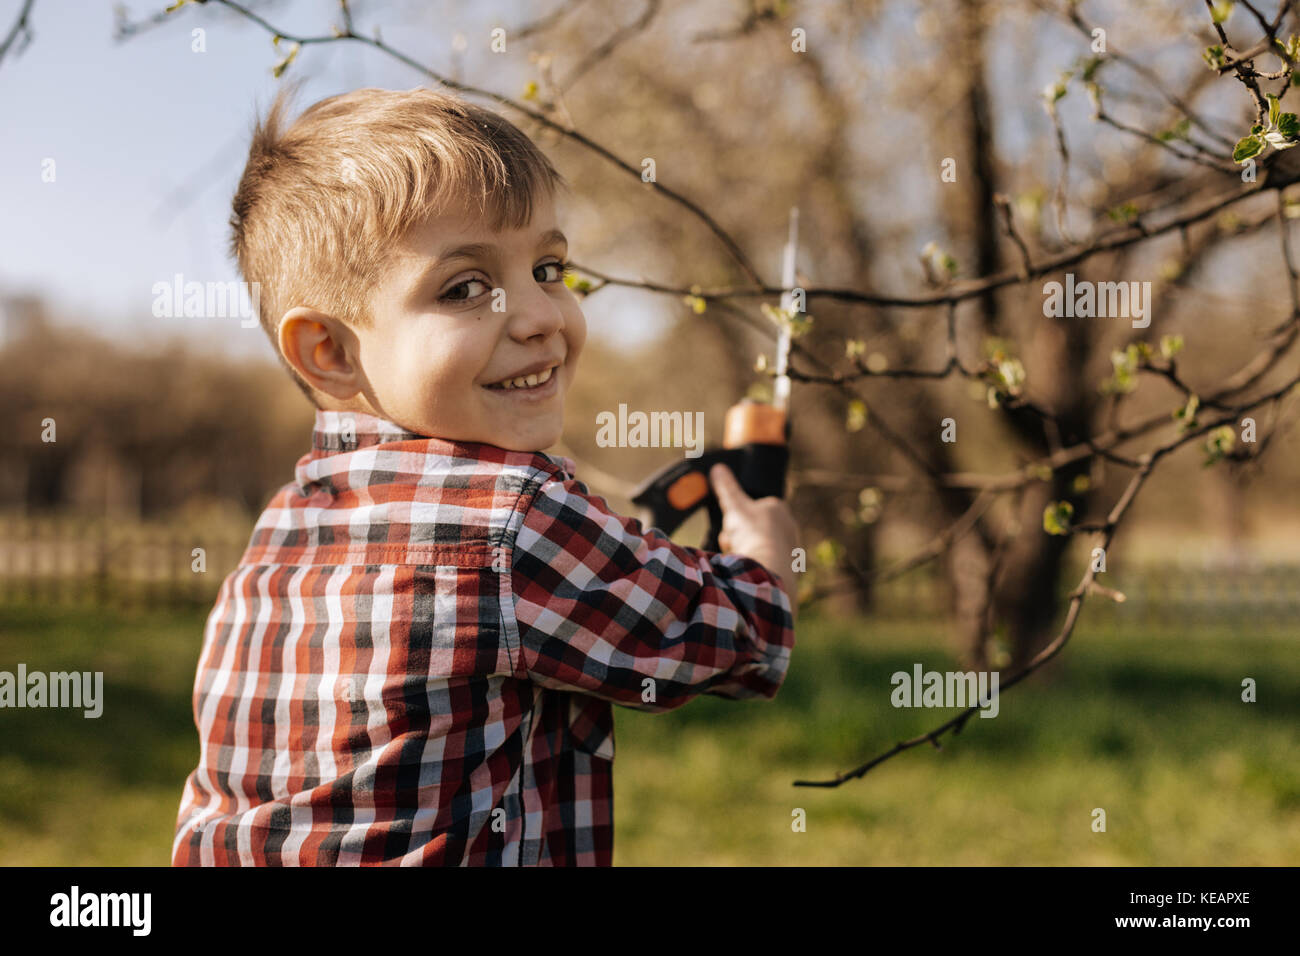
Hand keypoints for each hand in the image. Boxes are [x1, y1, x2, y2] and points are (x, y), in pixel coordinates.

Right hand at [709, 463, 798, 614]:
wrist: (768, 568)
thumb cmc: (753, 533)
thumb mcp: (734, 506)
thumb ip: (726, 487)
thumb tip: (718, 468)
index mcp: (778, 508)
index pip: (753, 507)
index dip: (737, 516)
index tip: (730, 524)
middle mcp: (788, 526)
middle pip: (753, 528)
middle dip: (738, 535)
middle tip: (731, 542)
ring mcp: (790, 547)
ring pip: (757, 545)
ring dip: (744, 550)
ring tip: (738, 555)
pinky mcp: (789, 567)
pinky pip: (764, 562)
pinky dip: (754, 564)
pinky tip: (748, 567)